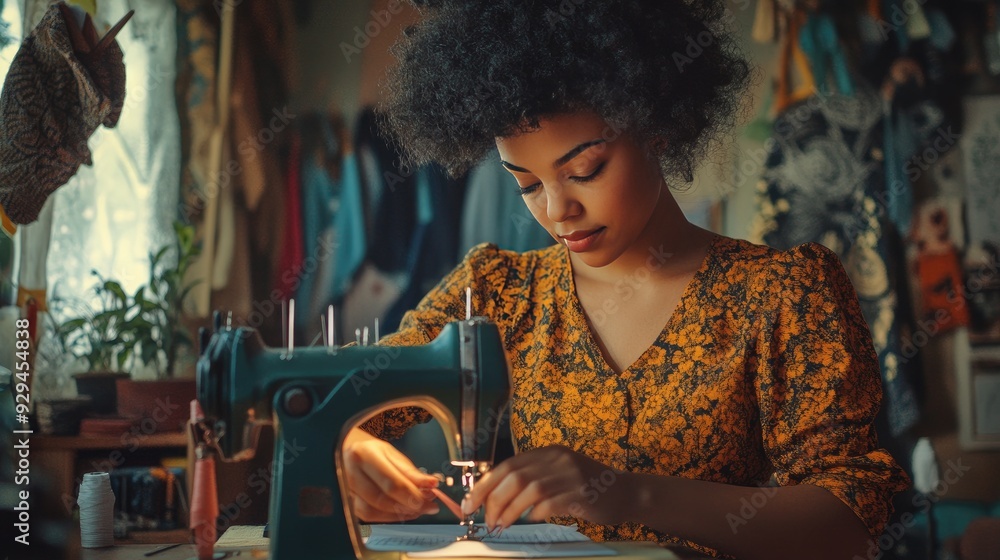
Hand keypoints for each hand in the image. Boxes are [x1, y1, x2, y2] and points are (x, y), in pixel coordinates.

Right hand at [341, 429, 439, 521]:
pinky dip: (387, 517)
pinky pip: (367, 516)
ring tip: (416, 510)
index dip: (413, 494)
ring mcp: (345, 489)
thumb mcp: (393, 455)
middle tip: (427, 506)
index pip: (391, 483)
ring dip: (398, 514)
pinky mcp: (346, 502)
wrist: (349, 452)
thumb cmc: (372, 452)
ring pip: (372, 511)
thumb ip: (411, 472)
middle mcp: (350, 473)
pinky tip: (402, 513)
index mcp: (364, 455)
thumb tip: (431, 485)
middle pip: (381, 499)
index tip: (431, 498)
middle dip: (408, 506)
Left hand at [462, 445, 629, 530]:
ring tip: (502, 525)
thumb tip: (493, 498)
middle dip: (494, 501)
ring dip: (510, 511)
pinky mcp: (582, 493)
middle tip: (487, 520)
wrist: (626, 493)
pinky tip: (530, 521)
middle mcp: (557, 459)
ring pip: (529, 490)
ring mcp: (571, 475)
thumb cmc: (587, 488)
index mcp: (547, 453)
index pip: (506, 466)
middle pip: (514, 477)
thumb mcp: (558, 474)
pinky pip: (551, 503)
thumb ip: (531, 479)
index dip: (484, 485)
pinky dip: (535, 514)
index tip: (470, 504)